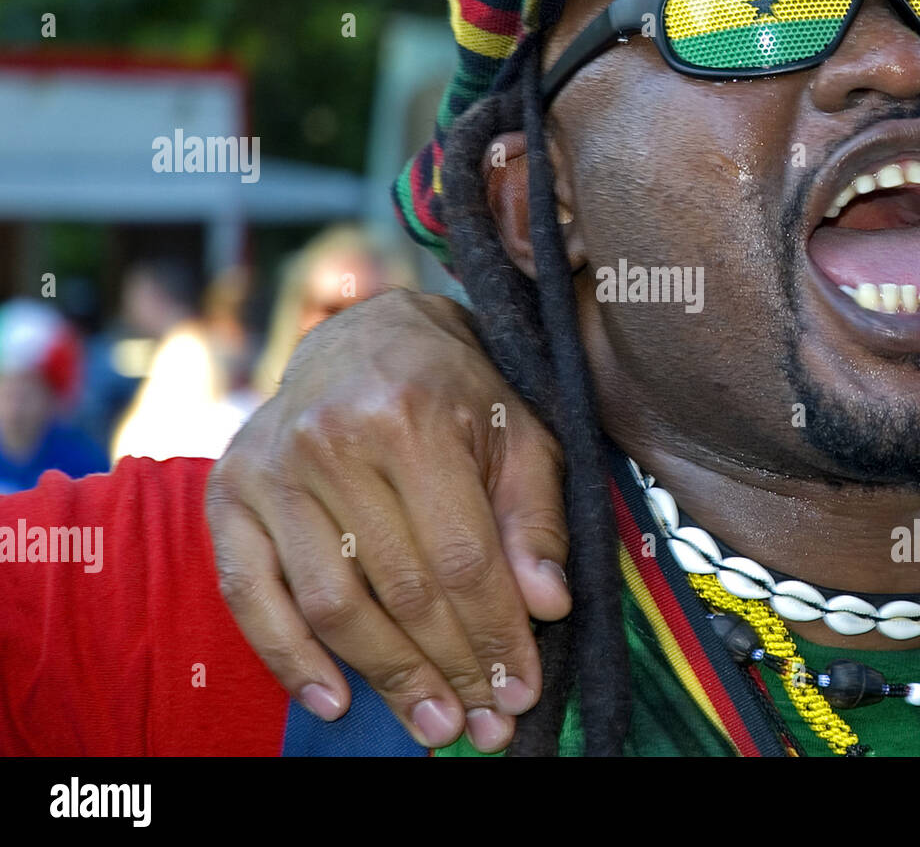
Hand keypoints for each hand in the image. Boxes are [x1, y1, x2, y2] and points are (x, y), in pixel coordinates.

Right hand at [205, 289, 569, 752]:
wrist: (365, 336)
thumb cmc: (456, 390)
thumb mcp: (518, 433)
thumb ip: (536, 517)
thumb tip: (548, 605)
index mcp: (412, 417)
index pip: (461, 556)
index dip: (495, 633)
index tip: (521, 690)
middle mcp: (331, 440)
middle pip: (400, 588)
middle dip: (451, 667)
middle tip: (484, 725)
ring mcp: (271, 468)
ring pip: (331, 603)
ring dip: (386, 677)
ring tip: (433, 723)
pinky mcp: (229, 493)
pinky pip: (250, 595)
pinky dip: (288, 658)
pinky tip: (334, 701)